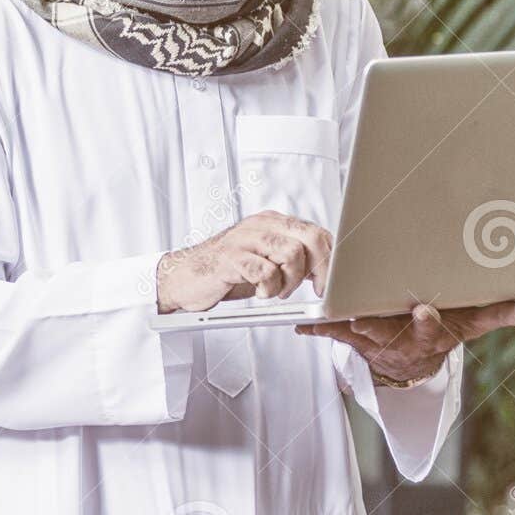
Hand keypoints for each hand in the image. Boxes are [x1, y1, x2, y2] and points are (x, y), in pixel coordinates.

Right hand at [156, 211, 331, 313]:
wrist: (185, 277)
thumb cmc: (225, 270)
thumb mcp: (264, 260)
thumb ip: (291, 259)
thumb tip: (325, 269)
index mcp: (272, 222)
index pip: (316, 231)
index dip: (330, 259)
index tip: (329, 282)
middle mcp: (261, 225)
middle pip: (310, 237)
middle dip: (321, 269)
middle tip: (315, 289)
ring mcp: (245, 239)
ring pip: (291, 254)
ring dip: (290, 281)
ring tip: (276, 291)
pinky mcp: (230, 257)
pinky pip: (265, 272)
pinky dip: (268, 288)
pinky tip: (259, 292)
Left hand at [295, 301, 514, 383]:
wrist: (412, 360)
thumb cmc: (442, 330)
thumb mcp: (470, 324)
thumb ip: (497, 315)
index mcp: (428, 333)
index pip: (430, 329)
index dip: (426, 322)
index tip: (424, 310)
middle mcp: (399, 339)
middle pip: (386, 331)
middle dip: (374, 323)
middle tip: (360, 315)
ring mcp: (374, 340)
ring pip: (356, 332)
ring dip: (341, 324)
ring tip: (327, 312)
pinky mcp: (353, 338)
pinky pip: (333, 334)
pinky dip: (317, 329)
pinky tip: (301, 325)